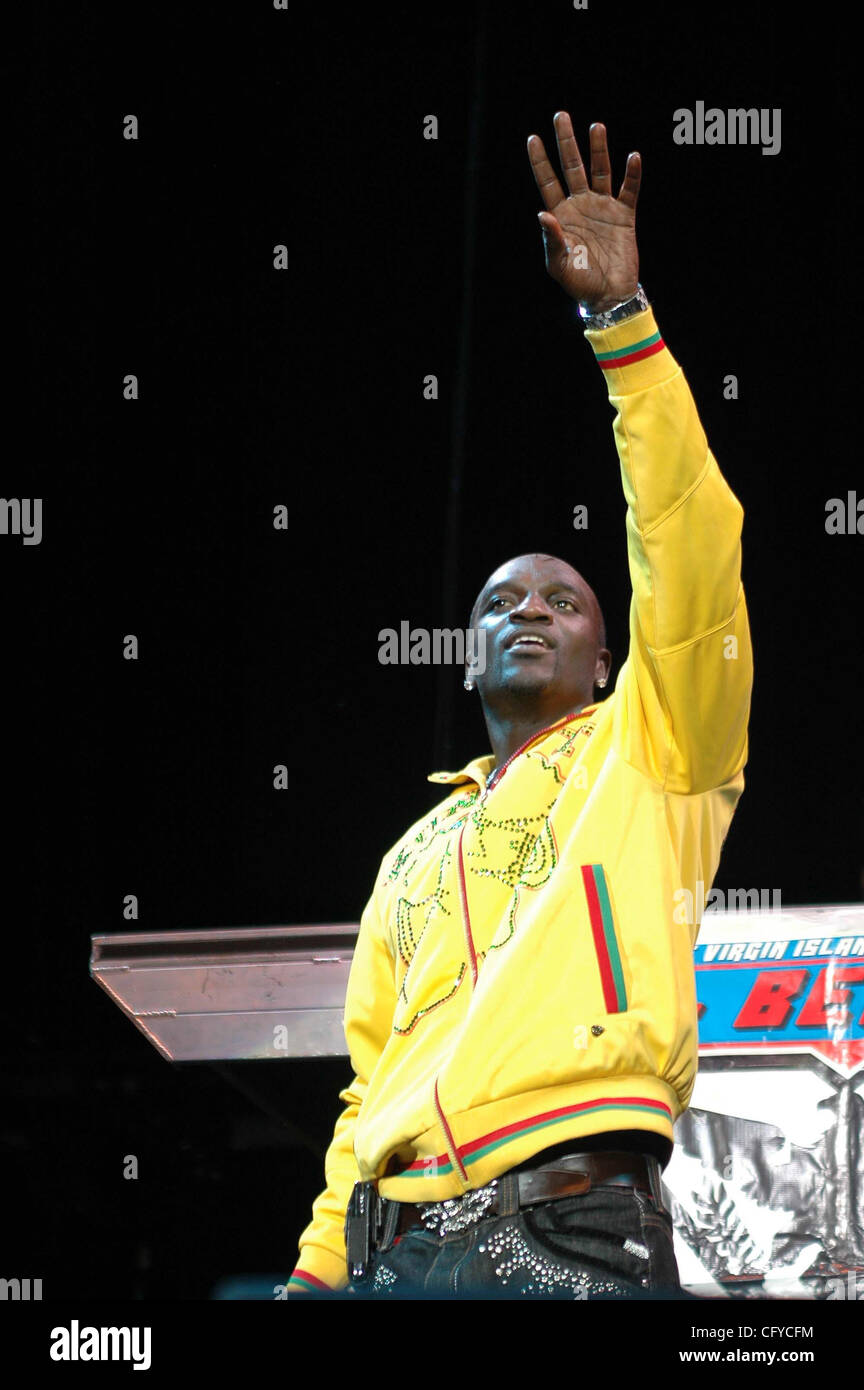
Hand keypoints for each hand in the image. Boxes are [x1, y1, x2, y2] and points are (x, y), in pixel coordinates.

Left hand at [527, 114, 640, 310]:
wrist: (608, 295)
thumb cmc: (579, 283)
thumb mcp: (558, 265)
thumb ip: (552, 239)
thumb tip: (542, 214)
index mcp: (562, 215)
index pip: (548, 182)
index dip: (541, 161)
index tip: (533, 138)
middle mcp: (581, 205)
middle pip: (572, 167)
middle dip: (566, 142)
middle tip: (560, 115)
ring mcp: (603, 208)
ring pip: (600, 171)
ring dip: (598, 150)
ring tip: (596, 127)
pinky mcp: (624, 216)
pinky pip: (629, 190)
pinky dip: (632, 174)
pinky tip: (633, 157)